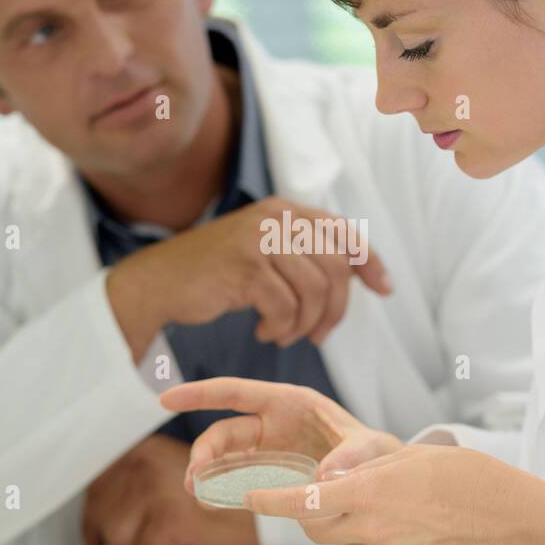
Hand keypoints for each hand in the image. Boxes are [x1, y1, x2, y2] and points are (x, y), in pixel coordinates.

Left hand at [81, 433, 258, 544]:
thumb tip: (100, 523)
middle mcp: (146, 462)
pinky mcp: (172, 519)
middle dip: (115, 534)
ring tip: (172, 540)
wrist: (275, 503)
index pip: (97, 485)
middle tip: (142, 543)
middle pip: (101, 513)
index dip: (93, 515)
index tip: (93, 535)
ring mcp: (158, 489)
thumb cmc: (228, 498)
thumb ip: (141, 488)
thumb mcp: (175, 481)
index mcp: (145, 449)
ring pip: (120, 536)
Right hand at [107, 195, 393, 360]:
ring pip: (313, 290)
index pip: (344, 233)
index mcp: (285, 209)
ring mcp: (259, 239)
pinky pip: (285, 306)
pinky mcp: (245, 267)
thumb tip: (358, 271)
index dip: (370, 261)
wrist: (159, 282)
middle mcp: (275, 217)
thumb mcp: (265, 252)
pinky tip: (264, 331)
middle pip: (334, 267)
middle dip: (335, 309)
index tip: (385, 289)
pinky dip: (280, 327)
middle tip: (319, 335)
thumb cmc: (217, 273)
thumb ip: (304, 254)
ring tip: (286, 334)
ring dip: (305, 323)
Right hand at [158, 377, 402, 491]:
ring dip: (208, 472)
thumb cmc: (379, 452)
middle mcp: (276, 422)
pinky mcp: (273, 471)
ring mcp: (272, 447)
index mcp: (292, 402)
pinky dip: (223, 487)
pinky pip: (239, 476)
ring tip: (197, 491)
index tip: (167, 398)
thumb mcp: (370, 449)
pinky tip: (213, 499)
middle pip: (227, 431)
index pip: (237, 392)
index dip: (200, 394)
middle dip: (204, 451)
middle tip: (194, 478)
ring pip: (227, 456)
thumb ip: (350, 458)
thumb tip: (324, 478)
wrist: (388, 476)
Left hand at [235, 444, 544, 544]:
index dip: (270, 502)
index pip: (301, 502)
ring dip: (356, 532)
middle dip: (315, 517)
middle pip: (318, 530)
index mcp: (364, 492)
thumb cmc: (455, 474)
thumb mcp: (398, 458)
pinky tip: (416, 533)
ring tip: (396, 513)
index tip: (250, 498)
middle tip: (336, 502)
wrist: (498, 509)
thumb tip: (327, 485)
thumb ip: (356, 474)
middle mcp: (370, 527)